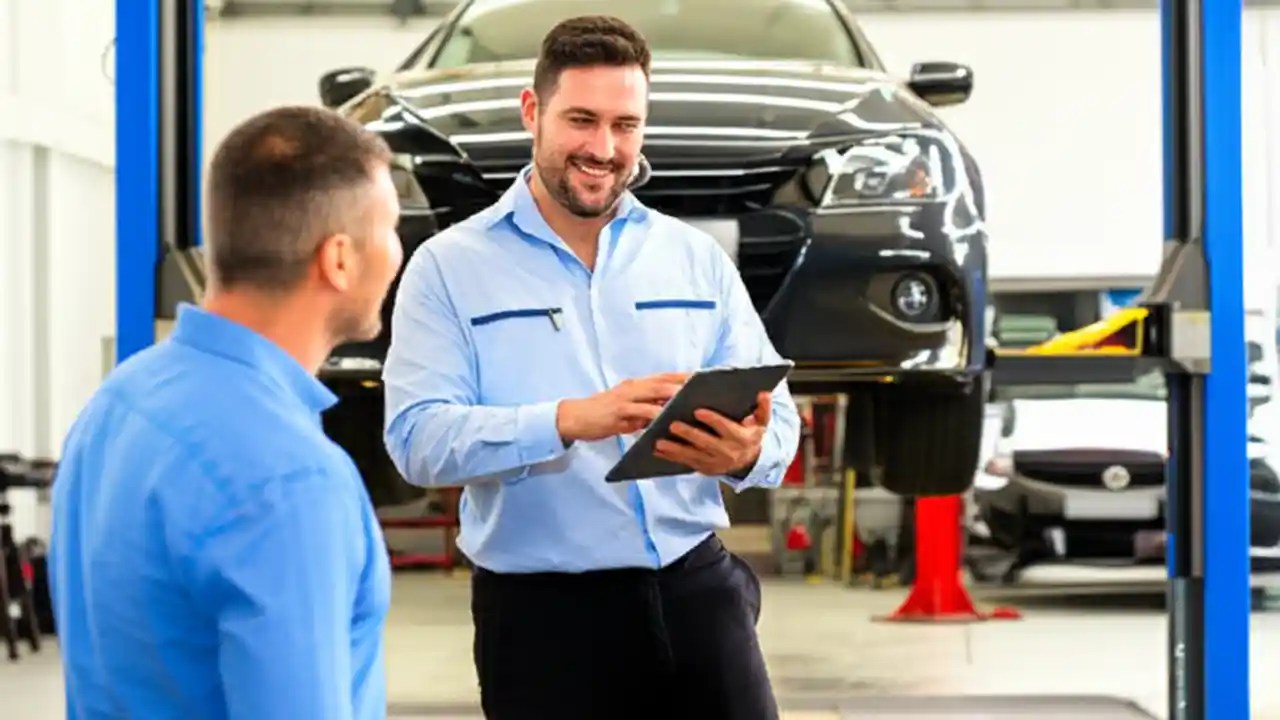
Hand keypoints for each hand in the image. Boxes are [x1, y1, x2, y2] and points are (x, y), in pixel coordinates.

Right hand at [556, 372, 691, 442]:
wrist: (574, 418)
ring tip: (693, 398)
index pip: (665, 378)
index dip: (684, 377)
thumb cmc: (602, 416)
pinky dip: (654, 413)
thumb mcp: (628, 413)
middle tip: (706, 385)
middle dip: (685, 383)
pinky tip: (666, 418)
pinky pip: (640, 410)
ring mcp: (626, 397)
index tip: (704, 378)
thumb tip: (666, 415)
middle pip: (664, 381)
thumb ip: (646, 411)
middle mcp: (633, 387)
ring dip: (674, 394)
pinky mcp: (618, 410)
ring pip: (655, 391)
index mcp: (636, 386)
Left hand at [654, 391, 771, 476]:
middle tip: (673, 424)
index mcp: (742, 438)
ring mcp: (715, 463)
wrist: (749, 460)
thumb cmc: (751, 434)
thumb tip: (764, 393)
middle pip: (706, 443)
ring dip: (675, 449)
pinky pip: (686, 463)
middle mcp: (728, 453)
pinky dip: (671, 457)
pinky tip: (658, 450)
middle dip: (689, 434)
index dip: (713, 420)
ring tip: (659, 442)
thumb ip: (763, 407)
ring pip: (693, 456)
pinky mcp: (704, 469)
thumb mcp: (761, 421)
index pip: (726, 428)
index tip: (698, 411)